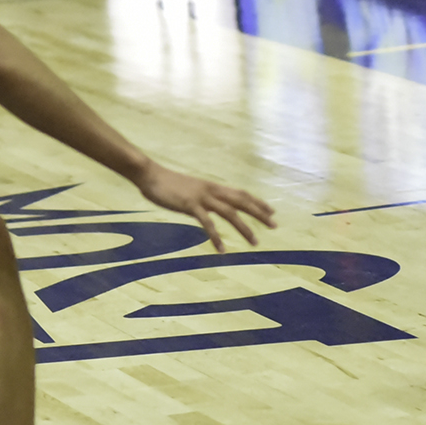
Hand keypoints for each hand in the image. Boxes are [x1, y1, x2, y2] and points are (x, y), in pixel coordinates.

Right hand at [133, 162, 275, 252]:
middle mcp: (212, 190)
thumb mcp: (191, 190)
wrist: (150, 175)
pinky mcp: (190, 206)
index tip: (271, 211)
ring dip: (244, 228)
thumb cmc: (168, 183)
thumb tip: (209, 207)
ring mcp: (202, 197)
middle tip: (274, 225)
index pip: (241, 193)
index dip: (257, 202)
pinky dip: (216, 237)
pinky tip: (222, 249)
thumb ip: (202, 197)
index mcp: (213, 186)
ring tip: (255, 243)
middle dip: (259, 213)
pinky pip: (207, 223)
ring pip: (230, 213)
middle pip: (242, 201)